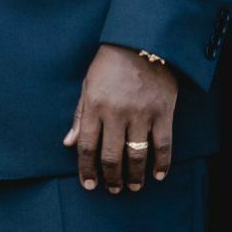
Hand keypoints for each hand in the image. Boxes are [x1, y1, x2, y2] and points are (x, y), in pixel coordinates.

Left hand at [63, 44, 177, 193]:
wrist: (144, 41)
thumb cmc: (111, 63)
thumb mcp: (88, 84)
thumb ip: (80, 115)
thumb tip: (68, 143)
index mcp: (95, 105)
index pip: (87, 146)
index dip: (87, 169)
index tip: (89, 185)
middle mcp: (117, 113)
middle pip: (111, 156)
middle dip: (111, 178)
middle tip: (113, 189)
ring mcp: (142, 114)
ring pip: (137, 155)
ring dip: (134, 176)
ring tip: (133, 187)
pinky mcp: (163, 112)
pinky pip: (163, 145)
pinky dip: (161, 164)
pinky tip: (158, 176)